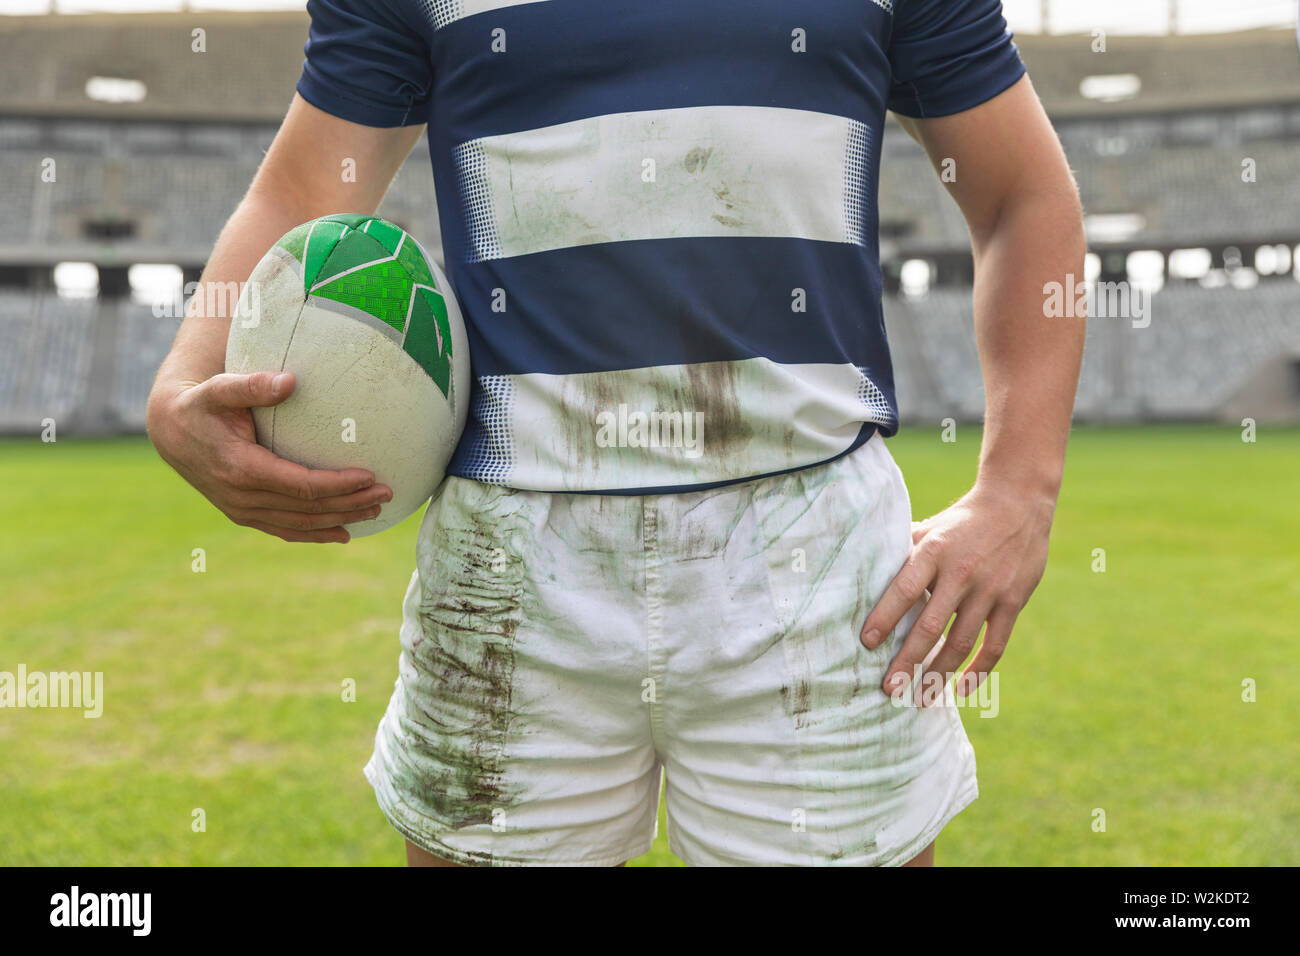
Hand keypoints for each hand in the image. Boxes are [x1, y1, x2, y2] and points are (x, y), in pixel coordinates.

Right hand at [147, 370, 390, 542]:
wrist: (171, 431)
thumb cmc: (201, 404)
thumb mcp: (219, 388)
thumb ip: (251, 385)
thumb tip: (290, 380)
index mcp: (241, 468)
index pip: (302, 485)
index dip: (338, 484)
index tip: (370, 475)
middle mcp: (242, 497)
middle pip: (308, 509)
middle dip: (350, 503)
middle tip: (387, 494)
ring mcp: (242, 511)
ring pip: (300, 525)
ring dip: (340, 520)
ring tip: (376, 512)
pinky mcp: (244, 515)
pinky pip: (286, 531)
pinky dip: (316, 535)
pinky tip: (344, 533)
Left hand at [859, 481, 1054, 703]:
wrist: (1017, 503)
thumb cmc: (960, 521)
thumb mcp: (928, 528)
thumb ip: (901, 554)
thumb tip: (864, 577)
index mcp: (933, 552)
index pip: (903, 590)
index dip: (884, 618)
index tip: (866, 643)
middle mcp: (961, 573)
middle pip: (930, 627)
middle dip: (907, 661)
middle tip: (889, 688)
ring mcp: (990, 590)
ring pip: (961, 643)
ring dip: (938, 674)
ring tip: (920, 697)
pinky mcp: (1013, 602)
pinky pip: (994, 646)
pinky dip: (978, 672)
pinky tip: (961, 690)